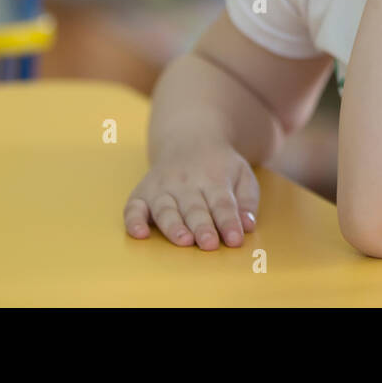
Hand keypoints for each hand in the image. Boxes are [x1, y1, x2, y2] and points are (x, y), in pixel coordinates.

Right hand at [123, 141, 259, 249]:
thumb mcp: (242, 174)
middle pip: (194, 208)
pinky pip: (133, 208)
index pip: (222, 203)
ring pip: (166, 209)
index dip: (228, 222)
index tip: (235, 240)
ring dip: (173, 226)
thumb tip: (248, 226)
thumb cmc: (219, 166)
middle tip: (209, 244)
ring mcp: (162, 187)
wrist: (189, 139)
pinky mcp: (141, 193)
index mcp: (214, 179)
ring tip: (183, 241)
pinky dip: (133, 221)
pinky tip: (139, 234)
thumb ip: (247, 200)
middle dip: (201, 227)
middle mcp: (186, 183)